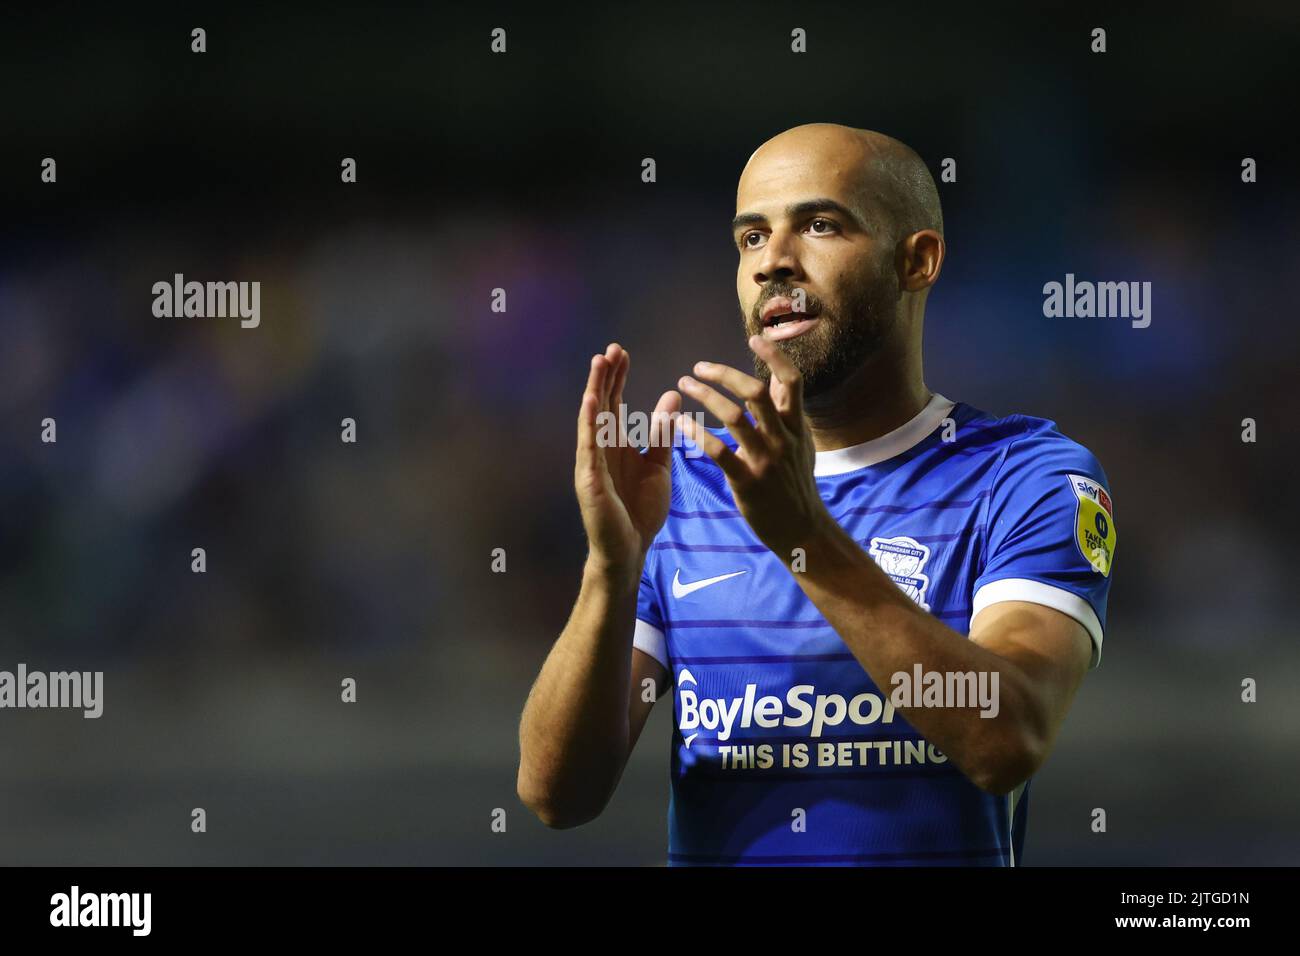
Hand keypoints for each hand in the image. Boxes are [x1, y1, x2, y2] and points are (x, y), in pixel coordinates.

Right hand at [575, 343, 681, 575]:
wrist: (631, 549)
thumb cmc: (640, 511)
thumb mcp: (658, 465)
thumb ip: (661, 433)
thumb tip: (671, 396)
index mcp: (616, 445)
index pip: (614, 404)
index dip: (617, 378)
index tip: (622, 353)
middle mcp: (600, 449)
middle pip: (600, 405)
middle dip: (604, 377)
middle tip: (611, 349)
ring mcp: (592, 463)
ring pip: (591, 420)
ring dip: (594, 391)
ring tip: (598, 364)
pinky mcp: (589, 480)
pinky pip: (588, 447)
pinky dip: (589, 424)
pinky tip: (591, 402)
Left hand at [676, 335, 831, 556]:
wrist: (803, 530)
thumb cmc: (796, 485)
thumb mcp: (801, 445)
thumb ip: (787, 414)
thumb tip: (777, 381)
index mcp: (796, 426)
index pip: (791, 380)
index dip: (774, 356)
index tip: (754, 338)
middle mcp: (783, 438)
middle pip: (754, 392)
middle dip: (724, 374)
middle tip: (698, 367)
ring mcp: (766, 460)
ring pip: (733, 416)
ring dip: (704, 396)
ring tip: (683, 385)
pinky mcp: (747, 482)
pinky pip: (718, 451)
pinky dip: (696, 432)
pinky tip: (679, 423)